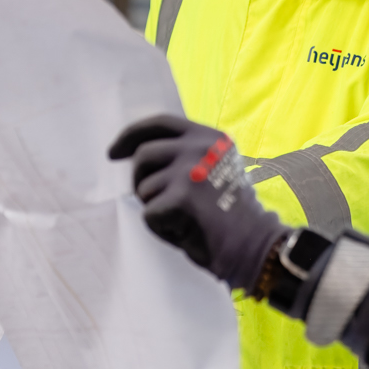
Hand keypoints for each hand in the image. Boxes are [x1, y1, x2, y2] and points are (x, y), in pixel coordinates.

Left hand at [108, 114, 289, 292]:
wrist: (255, 245)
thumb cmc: (231, 215)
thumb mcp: (214, 169)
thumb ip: (185, 156)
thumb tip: (138, 157)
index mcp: (209, 137)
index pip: (160, 123)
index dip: (131, 135)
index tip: (113, 153)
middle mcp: (200, 146)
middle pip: (144, 156)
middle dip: (140, 181)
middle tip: (153, 202)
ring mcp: (190, 169)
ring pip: (144, 188)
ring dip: (155, 209)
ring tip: (183, 220)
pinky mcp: (182, 196)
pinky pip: (149, 214)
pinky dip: (162, 229)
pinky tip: (185, 233)